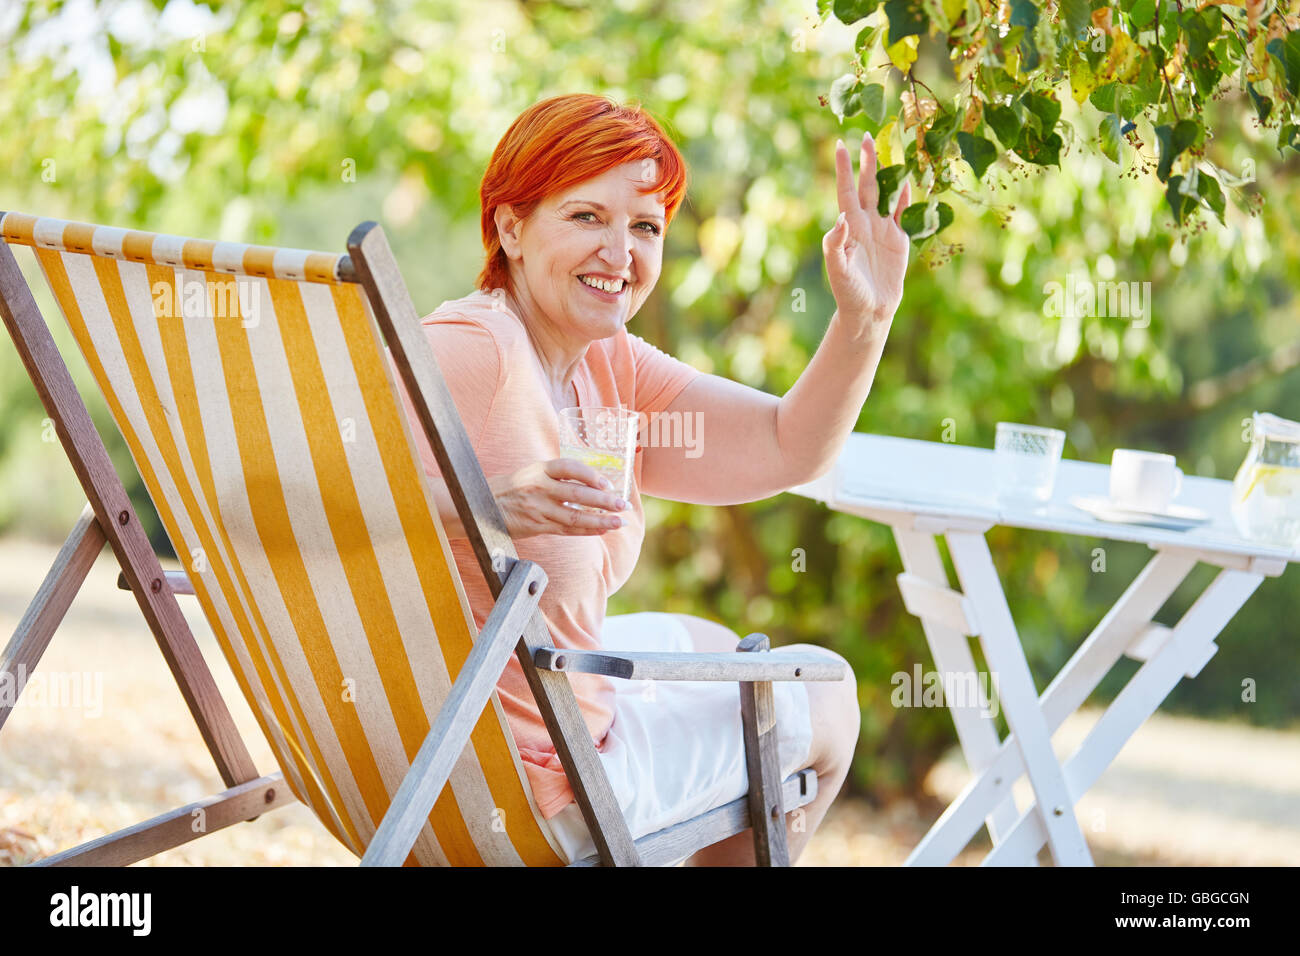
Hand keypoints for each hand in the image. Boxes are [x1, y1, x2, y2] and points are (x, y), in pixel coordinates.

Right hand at [488, 458, 628, 538]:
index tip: (607, 483)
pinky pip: (565, 530)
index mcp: (539, 469)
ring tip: (618, 522)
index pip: (569, 467)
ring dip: (599, 520)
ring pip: (574, 516)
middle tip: (623, 505)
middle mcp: (539, 487)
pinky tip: (601, 530)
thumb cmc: (512, 488)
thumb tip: (592, 483)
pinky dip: (585, 530)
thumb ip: (556, 477)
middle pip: (577, 494)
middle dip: (603, 500)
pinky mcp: (536, 526)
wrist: (481, 505)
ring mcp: (537, 508)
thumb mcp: (531, 473)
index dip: (589, 474)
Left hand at [822, 134, 910, 334]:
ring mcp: (882, 230)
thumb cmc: (849, 293)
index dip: (844, 170)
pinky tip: (909, 179)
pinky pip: (902, 212)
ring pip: (886, 194)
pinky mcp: (898, 239)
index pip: (846, 192)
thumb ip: (836, 245)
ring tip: (892, 148)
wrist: (869, 311)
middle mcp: (865, 223)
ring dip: (889, 173)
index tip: (841, 145)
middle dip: (867, 162)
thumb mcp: (839, 270)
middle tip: (868, 135)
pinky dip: (906, 196)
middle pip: (867, 186)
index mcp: (849, 227)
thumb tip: (841, 218)